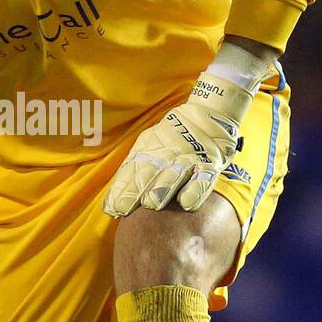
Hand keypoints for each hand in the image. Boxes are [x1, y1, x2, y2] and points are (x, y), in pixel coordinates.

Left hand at [103, 40, 273, 216]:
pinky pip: (203, 178)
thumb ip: (133, 167)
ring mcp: (189, 158)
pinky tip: (186, 203)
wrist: (209, 112)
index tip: (111, 208)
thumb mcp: (150, 144)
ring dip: (161, 189)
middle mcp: (167, 153)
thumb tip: (113, 199)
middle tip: (122, 208)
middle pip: (148, 172)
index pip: (131, 169)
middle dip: (134, 191)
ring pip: (173, 175)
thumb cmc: (173, 136)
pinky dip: (195, 190)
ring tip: (150, 205)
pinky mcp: (210, 162)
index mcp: (149, 148)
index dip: (120, 189)